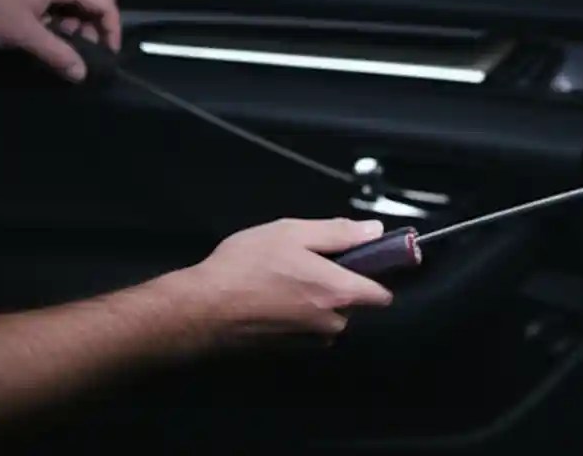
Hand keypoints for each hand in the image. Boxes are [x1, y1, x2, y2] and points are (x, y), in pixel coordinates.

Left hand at [0, 0, 120, 81]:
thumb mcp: (22, 34)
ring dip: (66, 19)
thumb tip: (81, 73)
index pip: (105, 1)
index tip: (104, 54)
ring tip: (48, 41)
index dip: (111, 29)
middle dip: (86, 27)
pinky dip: (50, 8)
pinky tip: (31, 24)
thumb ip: (57, 54)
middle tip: (71, 51)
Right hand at [165, 218, 393, 349]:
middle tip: (305, 261)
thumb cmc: (246, 265)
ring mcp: (308, 341)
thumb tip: (375, 231)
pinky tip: (269, 298)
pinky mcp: (287, 350)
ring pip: (327, 317)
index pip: (382, 294)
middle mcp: (330, 323)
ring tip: (282, 278)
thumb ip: (339, 233)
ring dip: (314, 300)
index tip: (363, 259)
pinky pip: (305, 329)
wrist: (201, 309)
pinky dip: (295, 314)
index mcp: (338, 292)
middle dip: (337, 283)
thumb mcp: (292, 233)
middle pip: (352, 304)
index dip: (376, 274)